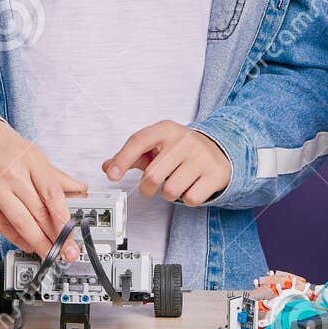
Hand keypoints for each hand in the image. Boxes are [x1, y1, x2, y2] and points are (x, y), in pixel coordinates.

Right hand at [0, 115, 86, 258]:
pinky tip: (27, 244)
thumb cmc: (2, 146)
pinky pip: (0, 223)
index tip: (72, 234)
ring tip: (49, 254)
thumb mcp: (32, 154)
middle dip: (55, 237)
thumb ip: (56, 176)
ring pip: (20, 221)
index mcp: (32, 160)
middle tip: (66, 252)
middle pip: (39, 211)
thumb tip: (81, 190)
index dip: (63, 217)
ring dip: (37, 242)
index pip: (53, 193)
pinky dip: (15, 237)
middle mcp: (13, 173)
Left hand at [103, 121, 230, 206]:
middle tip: (152, 185)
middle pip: (152, 175)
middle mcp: (184, 140)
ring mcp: (201, 156)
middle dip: (147, 188)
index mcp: (166, 129)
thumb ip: (132, 156)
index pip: (139, 140)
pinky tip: (191, 186)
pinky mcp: (215, 173)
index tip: (112, 176)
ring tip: (175, 182)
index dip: (122, 159)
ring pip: (170, 191)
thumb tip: (107, 166)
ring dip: (168, 194)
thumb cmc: (180, 150)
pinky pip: (190, 199)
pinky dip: (186, 199)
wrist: (219, 149)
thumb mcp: (157, 146)